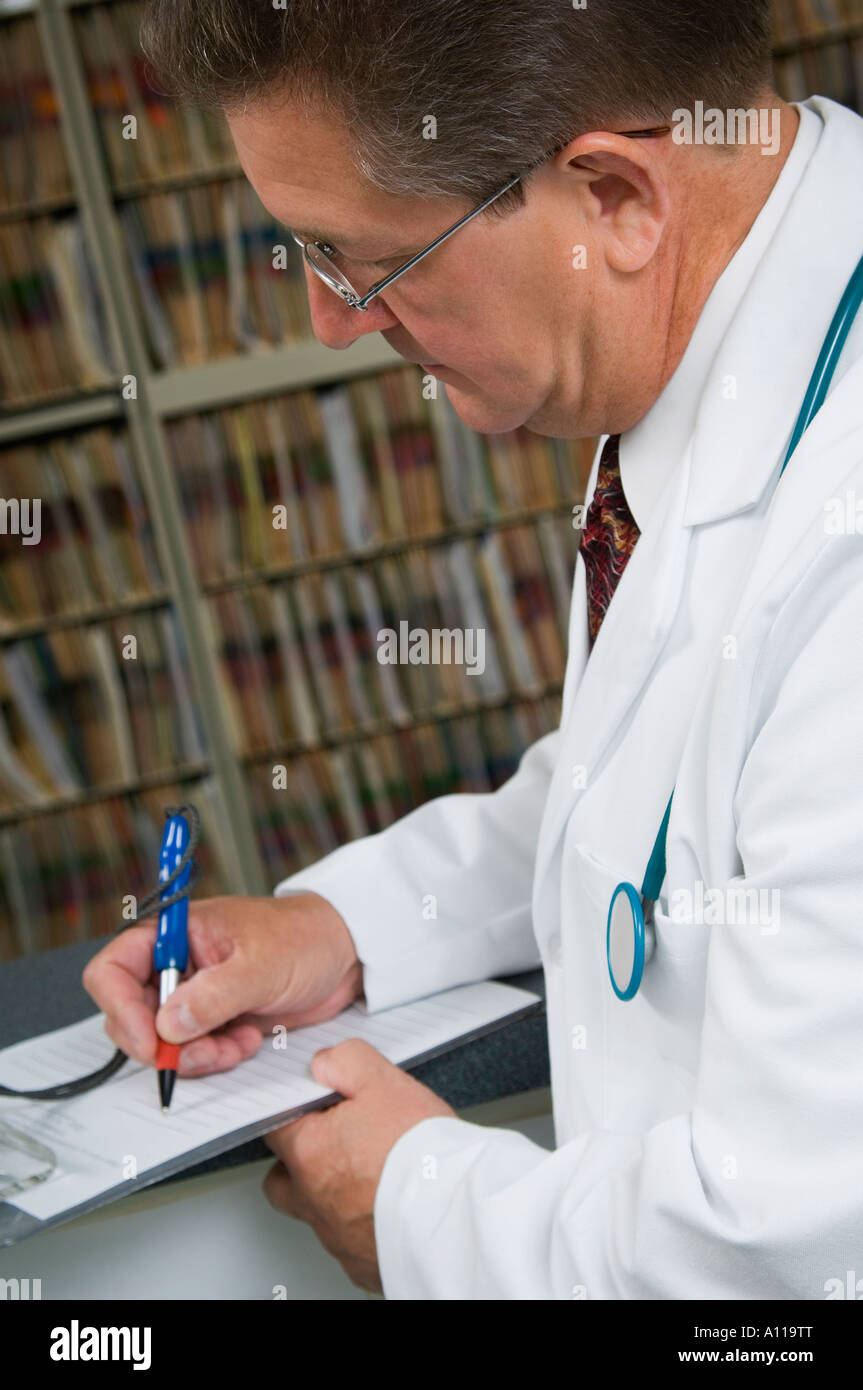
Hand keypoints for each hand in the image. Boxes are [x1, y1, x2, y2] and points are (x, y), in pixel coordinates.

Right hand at [82, 893, 362, 1076]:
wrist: (343, 955)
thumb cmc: (304, 938)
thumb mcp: (261, 964)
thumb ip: (214, 994)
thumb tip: (168, 1024)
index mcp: (172, 933)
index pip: (112, 970)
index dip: (120, 1009)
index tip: (150, 1040)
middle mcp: (174, 964)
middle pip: (130, 1015)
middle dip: (163, 1043)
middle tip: (202, 1051)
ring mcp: (191, 995)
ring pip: (161, 1042)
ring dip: (194, 1056)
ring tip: (235, 1045)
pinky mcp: (212, 1020)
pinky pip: (192, 1053)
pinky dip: (214, 1058)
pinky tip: (247, 1042)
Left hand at [263, 1039, 455, 1292]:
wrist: (455, 1214)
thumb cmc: (420, 1153)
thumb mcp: (384, 1080)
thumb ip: (346, 1061)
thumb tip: (325, 1065)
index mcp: (308, 1152)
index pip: (274, 1124)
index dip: (293, 1109)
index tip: (315, 1102)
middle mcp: (313, 1199)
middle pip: (282, 1178)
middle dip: (299, 1159)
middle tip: (334, 1142)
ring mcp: (335, 1236)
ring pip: (315, 1212)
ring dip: (332, 1194)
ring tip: (368, 1176)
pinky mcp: (362, 1264)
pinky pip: (350, 1242)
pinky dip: (364, 1225)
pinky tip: (389, 1208)